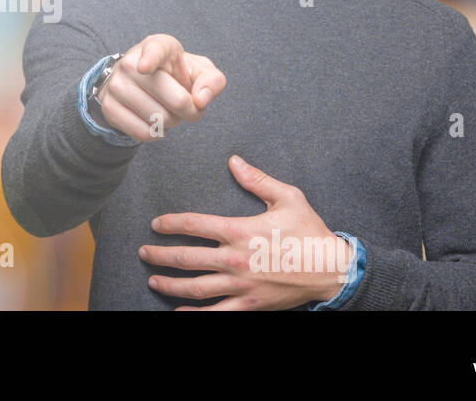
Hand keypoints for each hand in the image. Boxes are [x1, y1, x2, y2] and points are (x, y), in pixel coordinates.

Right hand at [94, 34, 226, 141]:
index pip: (154, 51)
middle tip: (187, 106)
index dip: (150, 59)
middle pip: (175, 100)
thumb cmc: (175, 74)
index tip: (145, 67)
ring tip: (166, 109)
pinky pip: (143, 133)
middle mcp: (131, 63)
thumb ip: (212, 80)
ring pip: (159, 119)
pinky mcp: (108, 107)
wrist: (139, 81)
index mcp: (157, 46)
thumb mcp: (198, 70)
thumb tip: (201, 99)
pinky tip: (154, 121)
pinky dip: (156, 133)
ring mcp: (116, 86)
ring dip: (172, 122)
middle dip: (190, 110)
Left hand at [138, 155, 352, 309]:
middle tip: (143, 253)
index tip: (157, 225)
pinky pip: (215, 313)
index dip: (171, 224)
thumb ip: (257, 180)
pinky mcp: (249, 304)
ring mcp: (240, 285)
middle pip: (186, 258)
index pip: (194, 225)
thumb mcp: (287, 198)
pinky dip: (194, 315)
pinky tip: (178, 312)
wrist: (332, 269)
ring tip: (153, 280)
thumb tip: (233, 161)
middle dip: (160, 255)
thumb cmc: (310, 231)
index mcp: (240, 230)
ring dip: (169, 284)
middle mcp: (234, 259)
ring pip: (194, 287)